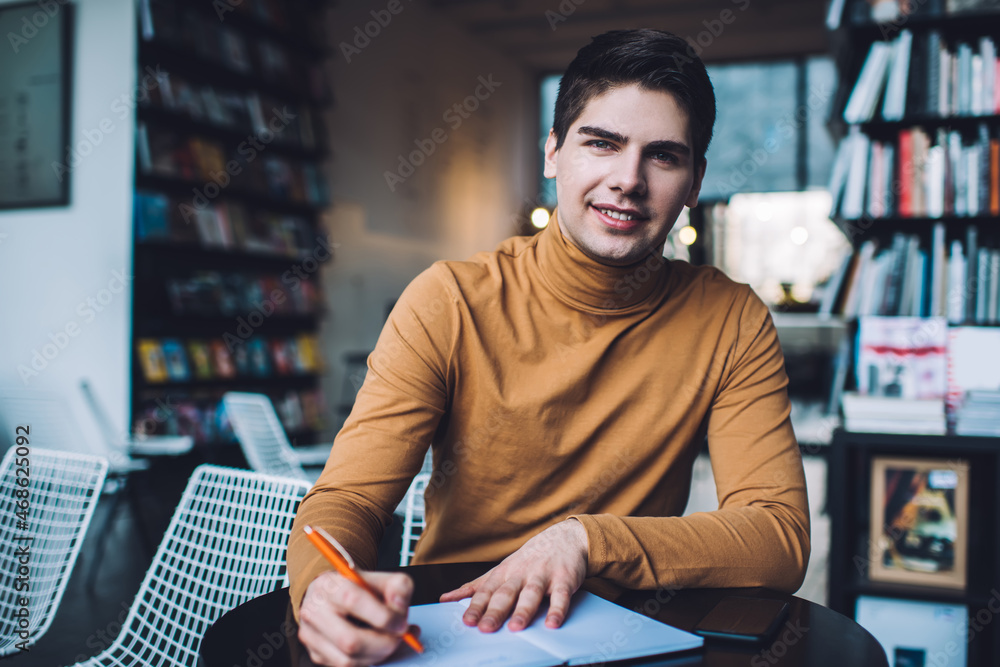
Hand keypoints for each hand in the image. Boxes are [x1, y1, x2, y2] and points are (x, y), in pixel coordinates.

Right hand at [298, 570, 418, 666]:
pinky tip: (376, 648)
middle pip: (349, 640)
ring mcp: (310, 634)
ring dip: (376, 655)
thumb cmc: (357, 589)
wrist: (331, 596)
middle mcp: (314, 609)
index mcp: (329, 584)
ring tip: (389, 642)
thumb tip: (400, 607)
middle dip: (382, 644)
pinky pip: (344, 666)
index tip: (401, 624)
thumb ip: (397, 587)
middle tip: (399, 638)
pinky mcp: (315, 653)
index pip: (353, 600)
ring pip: (347, 659)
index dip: (382, 617)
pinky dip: (367, 661)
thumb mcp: (379, 579)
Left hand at [439, 519, 588, 632]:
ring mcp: (542, 575)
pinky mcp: (563, 579)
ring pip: (531, 593)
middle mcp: (520, 573)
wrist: (564, 538)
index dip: (476, 606)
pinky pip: (560, 596)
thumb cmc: (528, 558)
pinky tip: (552, 623)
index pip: (486, 591)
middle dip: (495, 611)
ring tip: (516, 627)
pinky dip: (557, 609)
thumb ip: (476, 586)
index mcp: (503, 573)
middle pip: (506, 593)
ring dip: (523, 610)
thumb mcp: (500, 569)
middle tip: (486, 628)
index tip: (467, 621)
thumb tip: (446, 598)